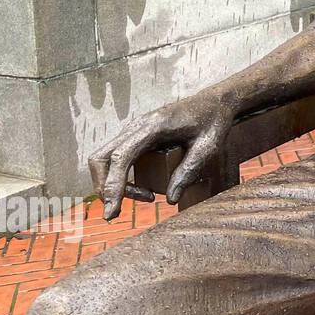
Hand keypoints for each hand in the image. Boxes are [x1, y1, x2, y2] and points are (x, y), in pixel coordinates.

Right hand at [88, 93, 235, 219]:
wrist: (213, 102)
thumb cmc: (212, 122)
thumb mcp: (208, 147)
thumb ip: (189, 170)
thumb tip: (171, 199)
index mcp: (153, 126)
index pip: (121, 157)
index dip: (113, 185)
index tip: (113, 211)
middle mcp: (136, 126)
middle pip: (100, 158)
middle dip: (104, 187)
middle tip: (119, 212)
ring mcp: (133, 130)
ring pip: (104, 159)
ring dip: (112, 183)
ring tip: (146, 197)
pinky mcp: (135, 136)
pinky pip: (116, 158)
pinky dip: (120, 177)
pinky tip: (144, 189)